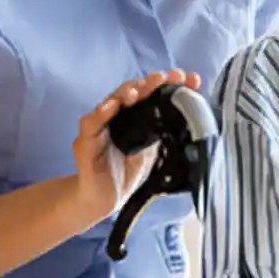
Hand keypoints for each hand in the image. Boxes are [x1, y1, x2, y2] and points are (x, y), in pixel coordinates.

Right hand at [67, 69, 203, 225]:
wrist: (105, 200)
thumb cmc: (126, 172)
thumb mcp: (154, 149)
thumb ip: (167, 130)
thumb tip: (193, 114)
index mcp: (135, 116)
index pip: (151, 93)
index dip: (168, 84)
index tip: (188, 79)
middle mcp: (117, 116)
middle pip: (132, 93)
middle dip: (149, 83)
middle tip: (165, 77)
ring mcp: (100, 126)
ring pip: (111, 102)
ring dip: (125, 93)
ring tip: (139, 90)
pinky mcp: (86, 142)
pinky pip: (91, 124)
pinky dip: (101, 114)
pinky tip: (112, 107)